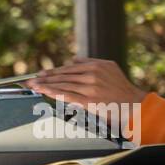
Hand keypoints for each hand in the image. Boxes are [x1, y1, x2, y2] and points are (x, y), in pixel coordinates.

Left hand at [28, 58, 144, 138]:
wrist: (133, 104)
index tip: (41, 74)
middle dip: (45, 78)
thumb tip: (74, 59)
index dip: (53, 71)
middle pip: (63, 75)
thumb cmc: (122, 88)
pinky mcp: (89, 100)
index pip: (69, 68)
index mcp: (96, 65)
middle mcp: (92, 74)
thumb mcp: (110, 67)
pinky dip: (53, 92)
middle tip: (31, 80)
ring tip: (33, 86)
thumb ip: (91, 62)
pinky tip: (44, 91)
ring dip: (46, 85)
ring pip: (63, 84)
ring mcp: (90, 87)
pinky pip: (67, 95)